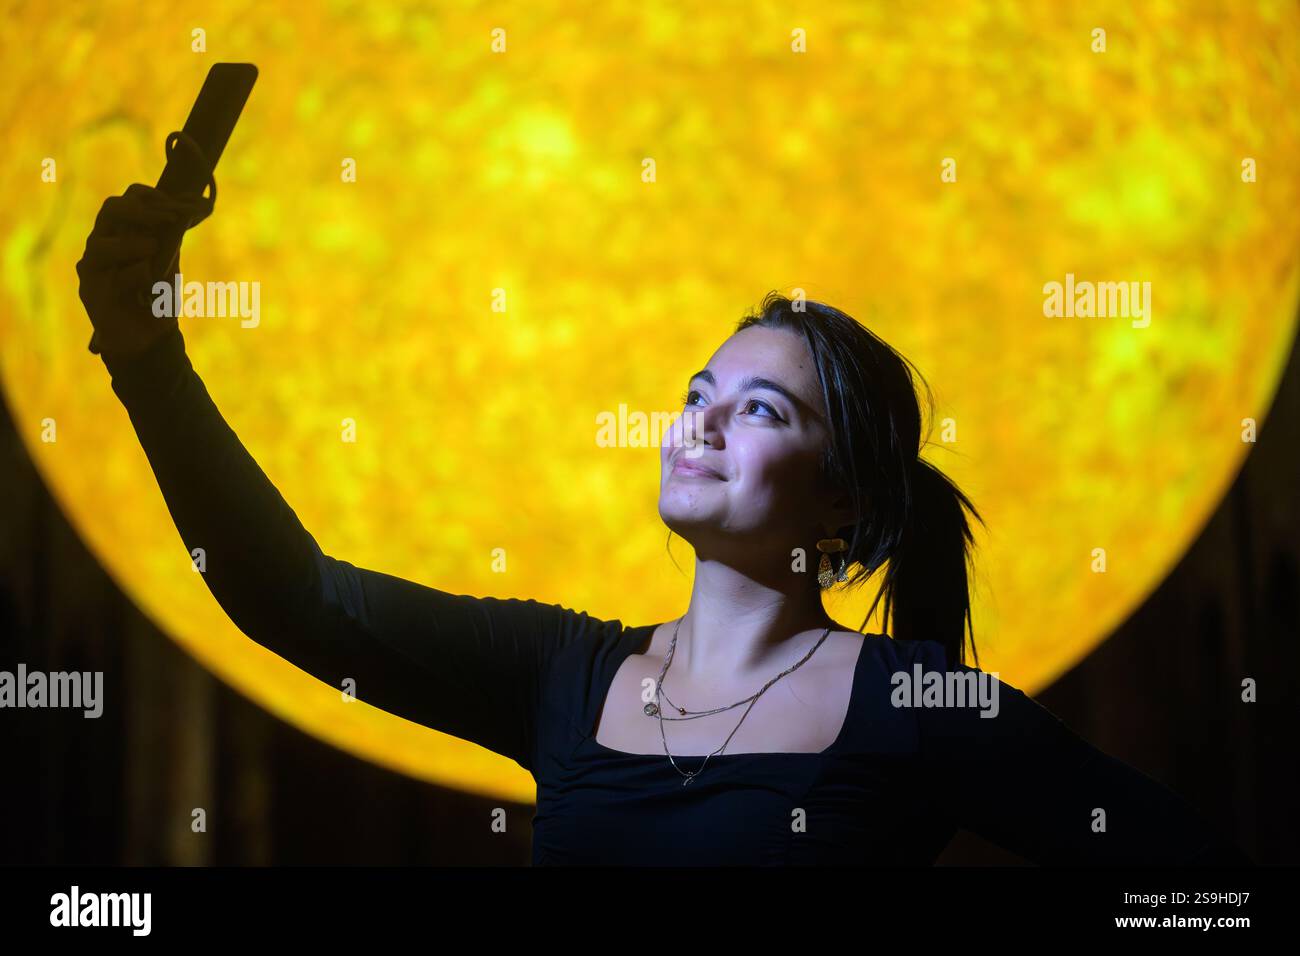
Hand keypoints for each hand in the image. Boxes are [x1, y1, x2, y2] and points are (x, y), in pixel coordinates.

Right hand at [76, 183, 210, 359]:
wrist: (150, 337)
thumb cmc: (158, 297)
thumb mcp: (170, 263)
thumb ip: (172, 239)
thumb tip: (194, 207)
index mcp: (122, 232)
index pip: (128, 199)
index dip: (149, 196)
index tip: (175, 205)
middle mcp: (103, 243)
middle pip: (111, 210)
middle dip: (139, 211)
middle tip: (168, 218)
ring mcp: (93, 267)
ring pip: (101, 244)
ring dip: (131, 245)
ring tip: (153, 248)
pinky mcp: (91, 291)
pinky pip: (111, 277)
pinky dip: (133, 276)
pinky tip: (148, 281)